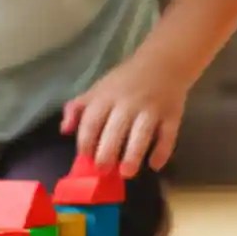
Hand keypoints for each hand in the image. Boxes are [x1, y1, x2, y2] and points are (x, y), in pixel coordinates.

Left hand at [61, 57, 189, 177]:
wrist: (164, 62)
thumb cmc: (124, 81)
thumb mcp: (97, 89)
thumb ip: (77, 108)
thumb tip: (64, 130)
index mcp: (106, 97)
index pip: (91, 122)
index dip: (86, 141)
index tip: (85, 157)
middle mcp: (128, 104)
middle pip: (115, 130)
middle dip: (107, 152)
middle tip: (102, 170)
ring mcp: (151, 109)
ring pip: (142, 134)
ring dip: (133, 155)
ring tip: (126, 173)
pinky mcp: (172, 114)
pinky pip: (168, 135)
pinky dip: (162, 151)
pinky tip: (155, 165)